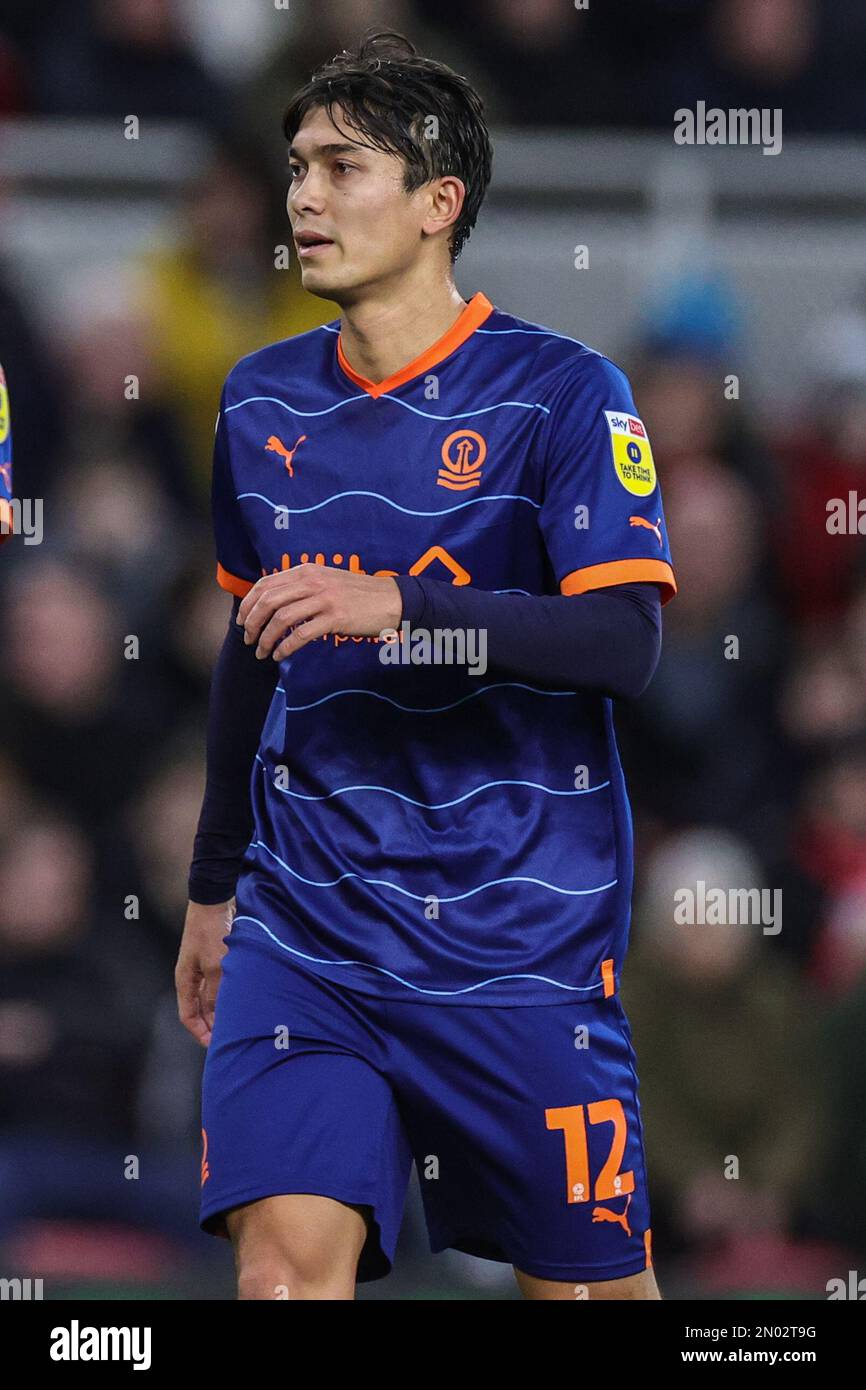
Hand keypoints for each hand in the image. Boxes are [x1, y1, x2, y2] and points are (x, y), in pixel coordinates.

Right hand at [175, 899, 232, 1046]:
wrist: (214, 899)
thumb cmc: (211, 931)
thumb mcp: (215, 965)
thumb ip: (216, 992)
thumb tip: (217, 1017)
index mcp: (185, 980)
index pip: (188, 1016)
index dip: (200, 1032)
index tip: (215, 1045)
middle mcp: (192, 977)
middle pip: (200, 1010)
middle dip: (212, 1025)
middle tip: (231, 1038)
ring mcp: (204, 968)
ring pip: (211, 998)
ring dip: (222, 1010)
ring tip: (239, 1022)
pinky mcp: (216, 959)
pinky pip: (220, 985)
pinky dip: (229, 995)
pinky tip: (242, 999)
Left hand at [236, 564, 402, 659]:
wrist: (391, 599)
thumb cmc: (358, 594)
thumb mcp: (327, 580)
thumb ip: (302, 587)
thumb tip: (274, 604)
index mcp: (307, 571)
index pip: (265, 585)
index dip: (248, 604)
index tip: (243, 621)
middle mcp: (312, 581)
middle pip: (269, 602)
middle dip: (252, 623)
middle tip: (249, 640)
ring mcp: (324, 599)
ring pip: (281, 619)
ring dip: (266, 639)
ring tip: (262, 652)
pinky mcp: (335, 617)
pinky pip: (301, 634)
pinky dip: (286, 647)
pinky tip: (280, 655)